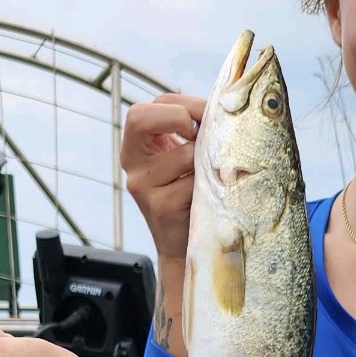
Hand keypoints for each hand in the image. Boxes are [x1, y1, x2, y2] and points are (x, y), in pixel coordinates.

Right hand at [121, 95, 203, 356]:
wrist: (192, 252)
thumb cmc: (197, 199)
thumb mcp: (189, 159)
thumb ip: (194, 131)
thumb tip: (223, 104)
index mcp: (137, 149)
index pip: (142, 111)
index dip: (175, 105)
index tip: (202, 116)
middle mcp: (132, 166)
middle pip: (141, 118)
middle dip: (178, 117)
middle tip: (200, 132)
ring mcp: (143, 187)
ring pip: (183, 151)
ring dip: (207, 159)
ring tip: (212, 179)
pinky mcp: (161, 207)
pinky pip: (193, 180)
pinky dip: (210, 184)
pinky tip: (210, 198)